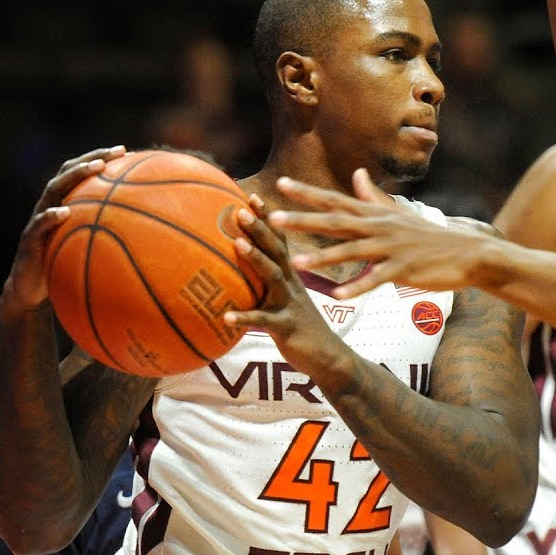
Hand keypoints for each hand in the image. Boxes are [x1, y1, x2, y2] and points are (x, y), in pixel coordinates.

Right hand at [0, 145, 126, 315]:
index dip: (101, 158)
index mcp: (64, 204)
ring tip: (96, 168)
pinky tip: (65, 212)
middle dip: (92, 158)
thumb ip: (108, 239)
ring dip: (75, 176)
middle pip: (68, 172)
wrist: (31, 292)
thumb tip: (148, 240)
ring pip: (53, 190)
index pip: (81, 173)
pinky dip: (51, 216)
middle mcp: (50, 205)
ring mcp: (38, 220)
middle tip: (114, 152)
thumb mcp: (88, 251)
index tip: (127, 151)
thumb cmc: (63, 268)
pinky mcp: (29, 240)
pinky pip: (39, 225)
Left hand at [223, 195, 344, 374]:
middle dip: (259, 228)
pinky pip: (264, 321)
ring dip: (255, 259)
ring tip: (236, 244)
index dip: (267, 219)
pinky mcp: (287, 326)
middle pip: (276, 250)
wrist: (329, 358)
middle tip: (240, 209)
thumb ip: (271, 286)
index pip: (279, 241)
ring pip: (273, 277)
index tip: (250, 196)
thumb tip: (248, 275)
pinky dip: (245, 318)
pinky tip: (226, 316)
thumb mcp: (289, 301)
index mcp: (292, 276)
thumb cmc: (304, 328)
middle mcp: (292, 284)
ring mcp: (290, 304)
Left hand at [269, 169, 496, 298]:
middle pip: (335, 222)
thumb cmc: (429, 236)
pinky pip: (375, 280)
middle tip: (274, 218)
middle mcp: (379, 227)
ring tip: (297, 263)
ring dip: (323, 258)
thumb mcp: (399, 213)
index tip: (280, 185)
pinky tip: (337, 298)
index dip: (308, 194)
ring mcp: (391, 248)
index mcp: (375, 214)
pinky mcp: (404, 270)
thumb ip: (373, 196)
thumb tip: (357, 174)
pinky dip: (356, 288)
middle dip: (304, 220)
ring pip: (352, 251)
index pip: (335, 201)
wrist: (468, 252)